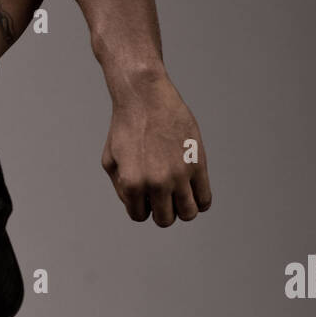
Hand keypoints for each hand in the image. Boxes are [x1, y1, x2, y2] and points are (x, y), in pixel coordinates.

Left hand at [101, 71, 211, 226]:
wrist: (146, 97)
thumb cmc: (126, 127)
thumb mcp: (111, 161)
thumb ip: (122, 189)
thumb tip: (140, 206)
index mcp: (132, 185)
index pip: (140, 215)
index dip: (142, 206)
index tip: (145, 192)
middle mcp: (156, 183)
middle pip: (165, 220)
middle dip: (163, 211)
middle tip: (162, 194)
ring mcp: (179, 175)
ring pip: (188, 213)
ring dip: (183, 209)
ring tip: (178, 195)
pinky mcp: (197, 164)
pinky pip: (205, 198)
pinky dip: (201, 202)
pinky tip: (194, 192)